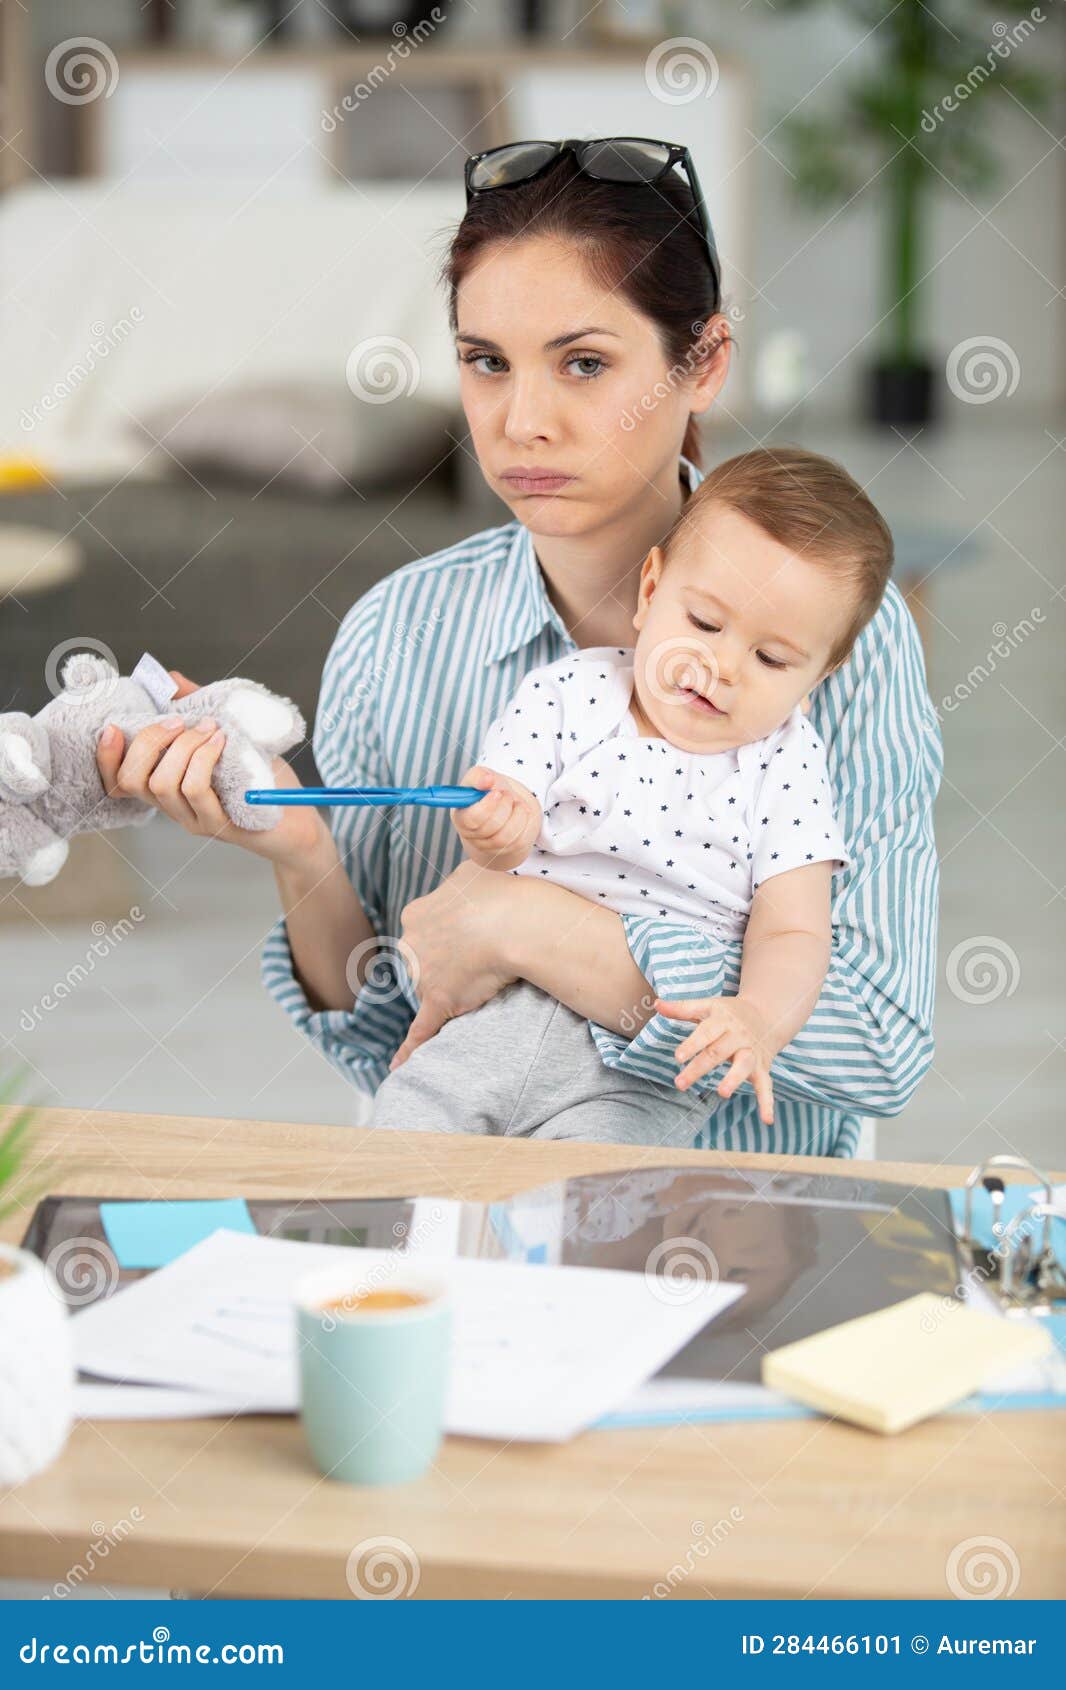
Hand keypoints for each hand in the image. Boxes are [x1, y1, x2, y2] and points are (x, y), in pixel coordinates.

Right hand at [95, 668, 325, 868]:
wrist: (303, 820)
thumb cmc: (265, 778)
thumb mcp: (231, 737)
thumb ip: (200, 710)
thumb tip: (171, 680)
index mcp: (171, 788)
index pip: (119, 781)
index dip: (107, 757)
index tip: (112, 727)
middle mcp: (176, 809)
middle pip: (134, 780)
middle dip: (150, 741)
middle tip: (183, 721)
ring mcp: (195, 820)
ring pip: (162, 785)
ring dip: (184, 748)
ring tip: (212, 730)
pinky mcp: (219, 827)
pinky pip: (195, 791)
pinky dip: (204, 760)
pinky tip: (222, 744)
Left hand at [390, 858, 521, 1068]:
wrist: (514, 921)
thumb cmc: (499, 893)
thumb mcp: (472, 871)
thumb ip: (459, 885)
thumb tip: (462, 889)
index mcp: (417, 912)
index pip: (427, 927)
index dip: (452, 931)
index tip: (473, 931)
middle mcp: (411, 943)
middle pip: (424, 958)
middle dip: (448, 960)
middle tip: (482, 955)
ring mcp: (423, 974)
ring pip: (430, 986)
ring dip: (451, 987)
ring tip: (485, 978)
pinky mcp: (438, 1000)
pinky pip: (421, 1030)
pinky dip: (410, 1049)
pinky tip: (398, 1066)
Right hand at [452, 764, 540, 867]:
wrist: (506, 805)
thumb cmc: (489, 790)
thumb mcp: (481, 777)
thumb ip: (480, 776)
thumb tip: (487, 780)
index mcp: (462, 817)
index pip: (471, 819)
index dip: (487, 807)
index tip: (497, 792)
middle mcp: (473, 836)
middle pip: (490, 829)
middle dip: (504, 807)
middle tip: (507, 794)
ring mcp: (491, 847)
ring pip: (506, 837)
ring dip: (516, 815)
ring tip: (516, 802)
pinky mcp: (510, 850)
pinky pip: (520, 840)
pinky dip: (525, 822)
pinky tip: (521, 812)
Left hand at [655, 994, 775, 1124]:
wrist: (768, 1013)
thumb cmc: (729, 1013)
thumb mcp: (708, 1006)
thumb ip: (682, 1008)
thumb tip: (656, 1004)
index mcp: (722, 1020)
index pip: (705, 1033)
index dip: (692, 1045)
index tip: (678, 1058)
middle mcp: (738, 1036)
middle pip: (718, 1052)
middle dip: (699, 1068)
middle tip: (680, 1083)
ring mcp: (751, 1052)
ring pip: (743, 1065)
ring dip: (734, 1079)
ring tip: (722, 1092)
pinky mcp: (762, 1067)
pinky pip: (766, 1085)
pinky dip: (767, 1103)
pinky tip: (766, 1120)